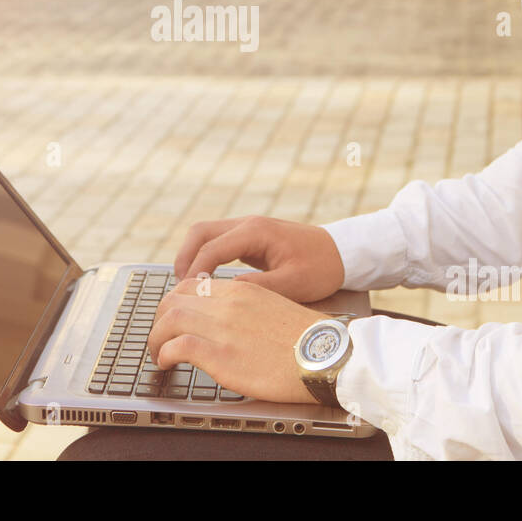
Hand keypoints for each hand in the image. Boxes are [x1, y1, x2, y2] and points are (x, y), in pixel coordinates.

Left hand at [148, 277, 329, 403]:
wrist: (326, 356)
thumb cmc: (307, 340)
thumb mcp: (275, 309)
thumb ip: (248, 309)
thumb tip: (231, 323)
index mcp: (242, 291)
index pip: (193, 286)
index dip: (175, 302)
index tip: (173, 318)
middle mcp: (228, 304)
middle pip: (174, 299)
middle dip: (159, 319)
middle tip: (159, 336)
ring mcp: (223, 328)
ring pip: (168, 318)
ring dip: (155, 338)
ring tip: (158, 353)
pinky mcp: (221, 355)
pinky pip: (177, 346)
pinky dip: (164, 354)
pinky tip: (167, 363)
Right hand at [173, 215, 345, 302]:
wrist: (342, 253)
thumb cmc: (322, 268)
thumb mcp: (293, 284)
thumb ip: (259, 288)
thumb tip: (225, 294)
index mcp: (256, 232)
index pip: (212, 248)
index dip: (194, 271)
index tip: (186, 296)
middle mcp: (248, 224)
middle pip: (200, 232)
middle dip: (184, 258)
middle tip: (179, 288)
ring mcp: (248, 228)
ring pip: (205, 233)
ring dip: (191, 256)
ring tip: (187, 286)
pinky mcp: (250, 237)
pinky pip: (217, 241)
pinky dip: (204, 256)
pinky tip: (204, 279)